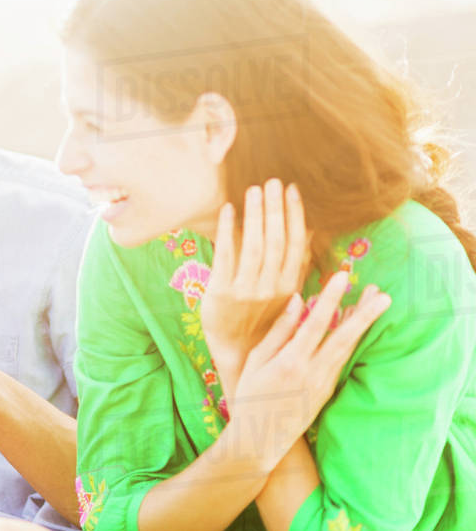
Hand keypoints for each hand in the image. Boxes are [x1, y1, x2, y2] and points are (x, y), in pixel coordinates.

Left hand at [201, 179, 310, 371]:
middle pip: (276, 240)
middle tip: (272, 181)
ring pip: (254, 245)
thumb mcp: (287, 294)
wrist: (236, 350)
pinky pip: (225, 256)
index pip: (295, 244)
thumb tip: (309, 233)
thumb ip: (295, 265)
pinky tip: (228, 210)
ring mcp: (246, 289)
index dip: (294, 215)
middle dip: (274, 208)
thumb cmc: (263, 319)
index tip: (292, 190)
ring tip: (253, 189)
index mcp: (289, 285)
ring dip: (254, 215)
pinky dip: (228, 231)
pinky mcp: (221, 292)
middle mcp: (271, 287)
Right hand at [229, 271, 390, 469]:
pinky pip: (342, 359)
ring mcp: (324, 382)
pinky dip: (352, 339)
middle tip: (384, 294)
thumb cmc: (250, 396)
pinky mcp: (328, 389)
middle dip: (365, 314)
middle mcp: (313, 371)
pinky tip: (357, 326)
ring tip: (378, 302)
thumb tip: (297, 300)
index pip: (316, 323)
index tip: (342, 276)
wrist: (262, 438)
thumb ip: (279, 330)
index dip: (331, 298)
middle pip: (345, 337)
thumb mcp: (256, 361)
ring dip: (364, 324)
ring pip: (349, 348)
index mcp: (291, 361)